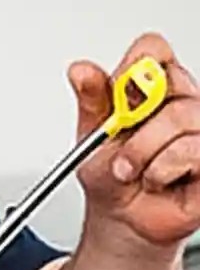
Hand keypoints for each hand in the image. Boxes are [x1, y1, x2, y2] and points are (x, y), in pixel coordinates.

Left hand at [68, 32, 199, 251]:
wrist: (122, 219)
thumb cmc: (111, 176)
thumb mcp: (91, 136)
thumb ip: (92, 101)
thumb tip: (81, 71)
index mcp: (151, 88)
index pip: (153, 50)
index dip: (135, 65)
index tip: (119, 90)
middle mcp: (182, 103)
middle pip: (169, 83)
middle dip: (132, 124)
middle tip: (118, 151)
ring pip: (182, 118)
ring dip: (144, 152)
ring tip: (133, 171)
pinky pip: (194, 149)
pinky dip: (164, 168)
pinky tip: (157, 179)